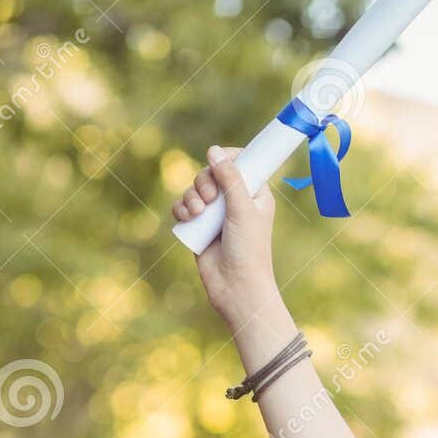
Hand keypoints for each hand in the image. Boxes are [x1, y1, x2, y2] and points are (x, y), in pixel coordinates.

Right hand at [172, 145, 278, 325]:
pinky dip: (182, 209)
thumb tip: (213, 150)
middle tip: (210, 197)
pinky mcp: (199, 227)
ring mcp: (216, 214)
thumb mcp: (242, 210)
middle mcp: (236, 201)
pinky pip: (184, 207)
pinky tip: (187, 218)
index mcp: (255, 193)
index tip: (217, 162)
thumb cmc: (248, 250)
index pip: (241, 162)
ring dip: (191, 196)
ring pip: (195, 189)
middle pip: (212, 173)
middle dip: (205, 180)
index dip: (227, 158)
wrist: (236, 287)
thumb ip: (230, 179)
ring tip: (197, 213)